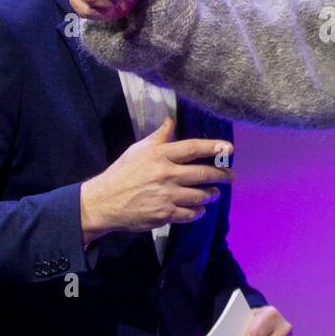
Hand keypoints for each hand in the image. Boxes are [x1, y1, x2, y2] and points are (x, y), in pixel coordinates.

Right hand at [79, 116, 231, 243]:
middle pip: (202, 173)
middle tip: (230, 176)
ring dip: (211, 194)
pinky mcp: (164, 214)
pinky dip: (198, 211)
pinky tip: (199, 209)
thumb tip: (171, 120)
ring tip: (214, 192)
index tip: (229, 148)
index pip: (193, 148)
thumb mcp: (138, 150)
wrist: (104, 202)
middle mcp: (165, 174)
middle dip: (221, 175)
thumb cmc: (122, 173)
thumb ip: (158, 136)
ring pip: (200, 195)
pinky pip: (190, 213)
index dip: (214, 147)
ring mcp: (166, 196)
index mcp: (159, 155)